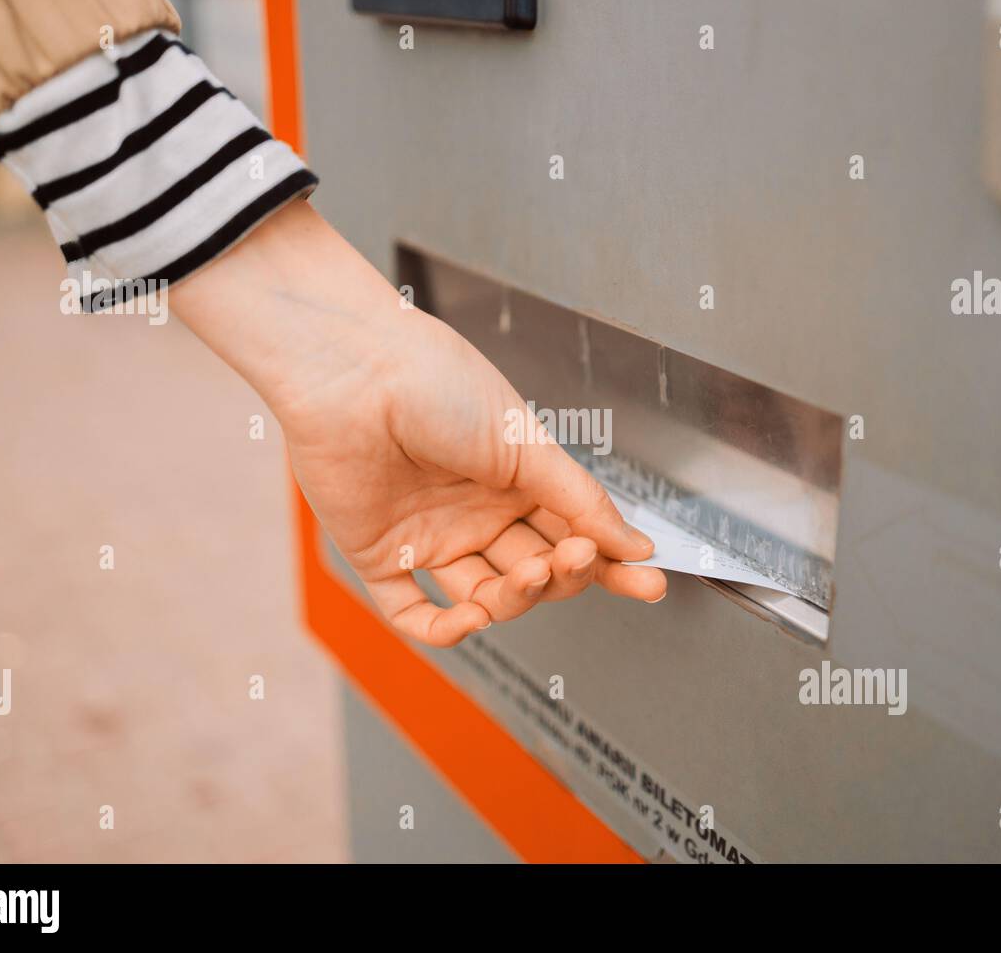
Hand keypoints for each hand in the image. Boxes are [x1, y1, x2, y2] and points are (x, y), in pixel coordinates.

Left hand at [171, 201, 665, 645]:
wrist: (352, 370)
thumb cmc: (433, 381)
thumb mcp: (526, 442)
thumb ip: (581, 500)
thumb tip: (634, 543)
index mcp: (514, 478)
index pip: (572, 534)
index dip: (610, 563)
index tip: (647, 581)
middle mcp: (475, 511)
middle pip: (535, 571)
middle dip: (565, 573)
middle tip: (580, 558)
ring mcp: (430, 535)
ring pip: (485, 596)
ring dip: (516, 597)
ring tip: (533, 573)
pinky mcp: (381, 555)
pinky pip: (414, 613)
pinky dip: (446, 629)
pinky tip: (472, 618)